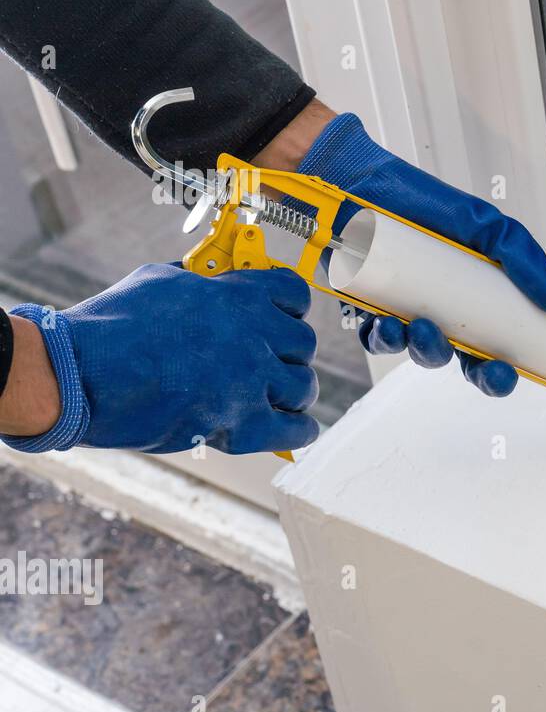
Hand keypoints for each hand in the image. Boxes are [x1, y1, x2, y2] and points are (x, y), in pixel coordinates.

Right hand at [1, 264, 318, 454]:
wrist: (76, 373)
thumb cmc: (109, 327)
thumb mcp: (159, 282)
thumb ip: (200, 284)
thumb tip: (214, 282)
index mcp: (236, 295)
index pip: (294, 293)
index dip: (291, 308)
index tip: (286, 318)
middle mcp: (253, 334)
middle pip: (303, 343)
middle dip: (289, 353)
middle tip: (274, 364)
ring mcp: (251, 379)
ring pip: (303, 385)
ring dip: (292, 392)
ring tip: (278, 397)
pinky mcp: (240, 423)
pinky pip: (294, 429)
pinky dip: (297, 430)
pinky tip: (292, 428)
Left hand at [292, 112, 545, 395]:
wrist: (354, 181)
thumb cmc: (418, 200)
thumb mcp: (483, 222)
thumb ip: (521, 255)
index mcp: (475, 294)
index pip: (500, 342)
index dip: (506, 366)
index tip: (512, 371)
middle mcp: (444, 308)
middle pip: (468, 361)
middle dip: (478, 375)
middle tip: (483, 368)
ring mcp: (407, 312)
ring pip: (423, 353)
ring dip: (428, 351)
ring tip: (423, 327)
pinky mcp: (369, 311)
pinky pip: (378, 341)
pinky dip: (385, 339)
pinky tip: (387, 322)